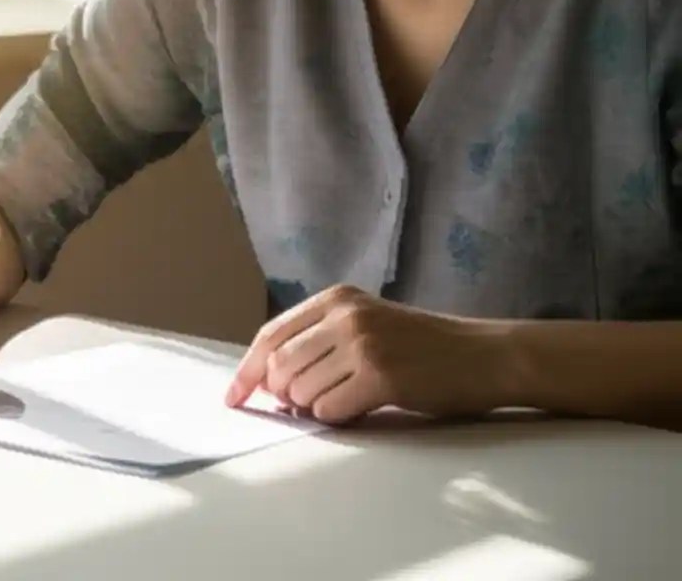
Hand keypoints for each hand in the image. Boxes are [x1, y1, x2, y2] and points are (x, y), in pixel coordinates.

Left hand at [225, 285, 506, 423]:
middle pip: (279, 368)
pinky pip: (328, 411)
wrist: (485, 356)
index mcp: (336, 298)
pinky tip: (362, 407)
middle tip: (313, 403)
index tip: (233, 398)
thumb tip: (267, 383)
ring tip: (348, 400)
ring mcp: (362, 343)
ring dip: (314, 409)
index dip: (247, 371)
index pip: (270, 336)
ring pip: (300, 393)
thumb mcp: (367, 325)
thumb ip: (319, 342)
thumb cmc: (423, 347)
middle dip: (285, 396)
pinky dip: (337, 418)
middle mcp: (345, 315)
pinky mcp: (380, 375)